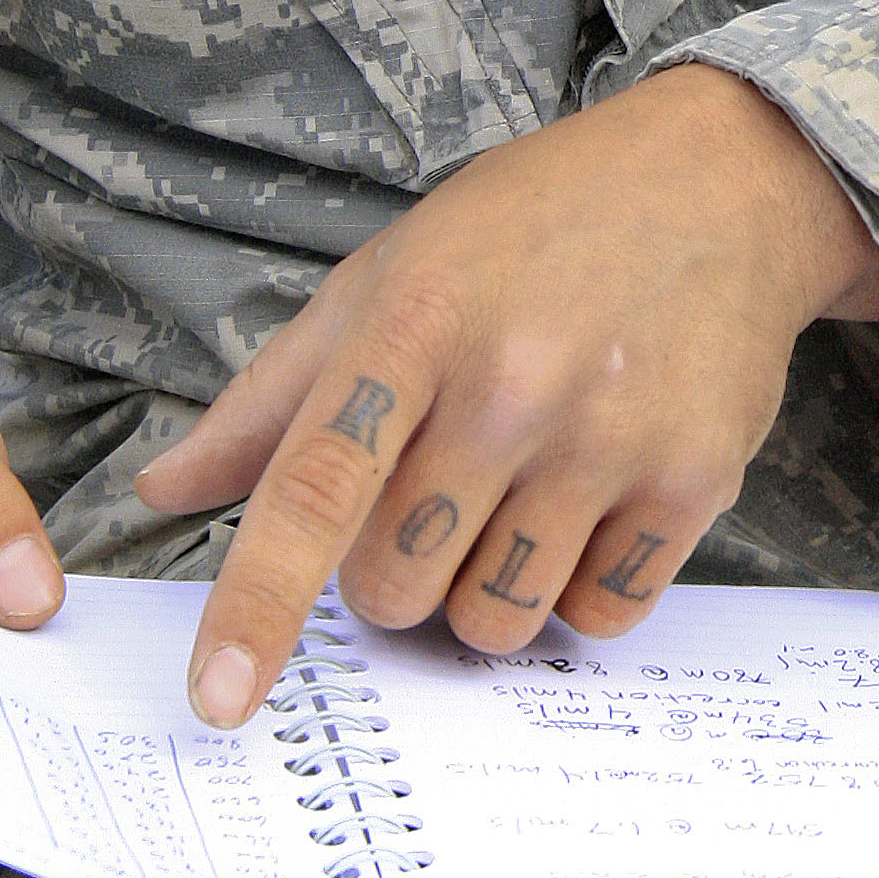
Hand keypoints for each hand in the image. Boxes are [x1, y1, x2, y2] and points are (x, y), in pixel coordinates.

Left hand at [136, 67, 878, 728]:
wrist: (718, 181)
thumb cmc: (534, 226)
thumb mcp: (389, 274)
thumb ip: (274, 396)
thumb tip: (160, 491)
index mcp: (414, 323)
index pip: (314, 489)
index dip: (259, 605)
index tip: (219, 696)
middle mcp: (512, 382)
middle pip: (397, 587)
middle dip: (394, 573)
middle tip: (437, 492)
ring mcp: (609, 434)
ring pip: (495, 620)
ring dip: (487, 591)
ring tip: (519, 495)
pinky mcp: (694, 476)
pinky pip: (602, 614)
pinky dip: (582, 588)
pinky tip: (594, 500)